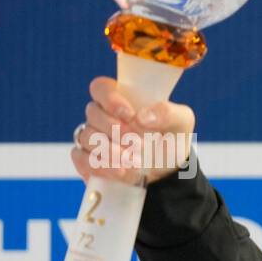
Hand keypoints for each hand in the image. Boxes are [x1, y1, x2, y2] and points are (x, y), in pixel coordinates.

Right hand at [70, 76, 196, 186]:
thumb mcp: (180, 121)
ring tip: (135, 162)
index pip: (101, 88)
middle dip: (115, 129)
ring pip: (86, 137)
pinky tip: (121, 172)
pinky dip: (100, 166)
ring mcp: (92, 138)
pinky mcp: (88, 160)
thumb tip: (143, 117)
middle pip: (93, 113)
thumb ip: (167, 113)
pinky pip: (81, 159)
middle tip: (138, 143)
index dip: (110, 99)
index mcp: (121, 99)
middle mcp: (102, 116)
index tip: (130, 115)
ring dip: (110, 150)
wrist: (169, 173)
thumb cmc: (172, 139)